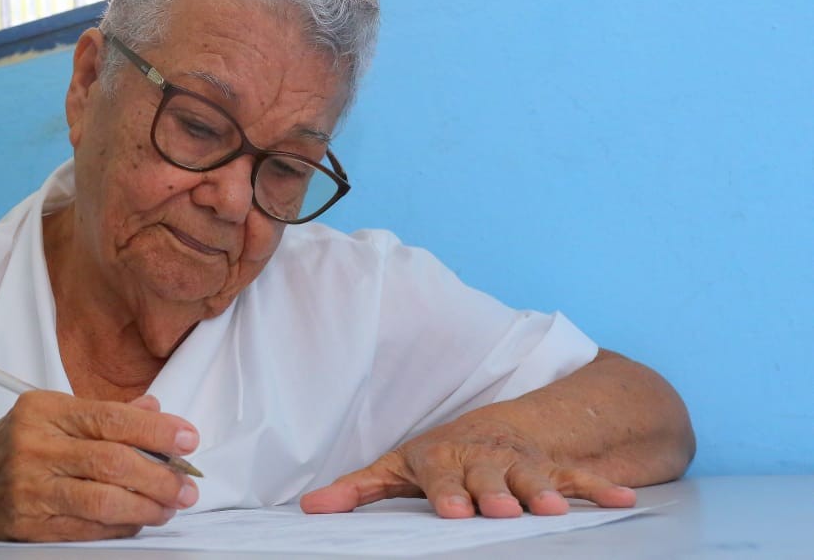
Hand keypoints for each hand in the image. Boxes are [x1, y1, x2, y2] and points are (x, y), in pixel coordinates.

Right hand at [0, 391, 199, 541]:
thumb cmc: (13, 447)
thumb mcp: (50, 415)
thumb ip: (102, 412)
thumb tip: (155, 408)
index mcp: (45, 411)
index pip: (111, 418)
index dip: (156, 430)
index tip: (188, 439)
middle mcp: (36, 446)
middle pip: (112, 460)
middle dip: (159, 475)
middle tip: (187, 484)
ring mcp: (32, 487)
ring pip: (103, 499)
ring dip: (146, 505)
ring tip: (170, 506)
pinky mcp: (32, 523)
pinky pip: (88, 527)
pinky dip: (122, 525)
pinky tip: (140, 520)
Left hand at [300, 416, 635, 517]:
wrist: (498, 426)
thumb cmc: (440, 459)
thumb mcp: (398, 468)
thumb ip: (359, 490)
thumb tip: (310, 510)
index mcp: (444, 461)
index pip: (443, 478)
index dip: (448, 493)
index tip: (452, 511)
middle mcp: (485, 459)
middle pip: (490, 478)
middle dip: (496, 493)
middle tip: (501, 510)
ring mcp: (522, 463)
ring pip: (535, 477)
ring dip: (545, 491)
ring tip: (554, 510)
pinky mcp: (556, 469)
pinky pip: (581, 478)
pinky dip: (603, 487)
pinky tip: (626, 500)